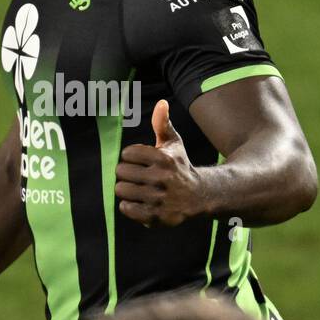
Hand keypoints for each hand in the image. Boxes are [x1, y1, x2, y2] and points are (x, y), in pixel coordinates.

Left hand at [114, 99, 203, 227]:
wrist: (198, 196)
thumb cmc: (180, 166)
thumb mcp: (174, 144)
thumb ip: (163, 124)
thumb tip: (161, 103)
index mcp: (163, 159)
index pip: (127, 154)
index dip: (131, 157)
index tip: (140, 161)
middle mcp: (161, 178)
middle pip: (121, 172)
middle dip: (127, 173)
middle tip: (138, 177)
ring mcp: (158, 198)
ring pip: (121, 190)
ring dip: (126, 189)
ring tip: (137, 189)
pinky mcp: (155, 216)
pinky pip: (126, 208)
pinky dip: (128, 205)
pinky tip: (138, 202)